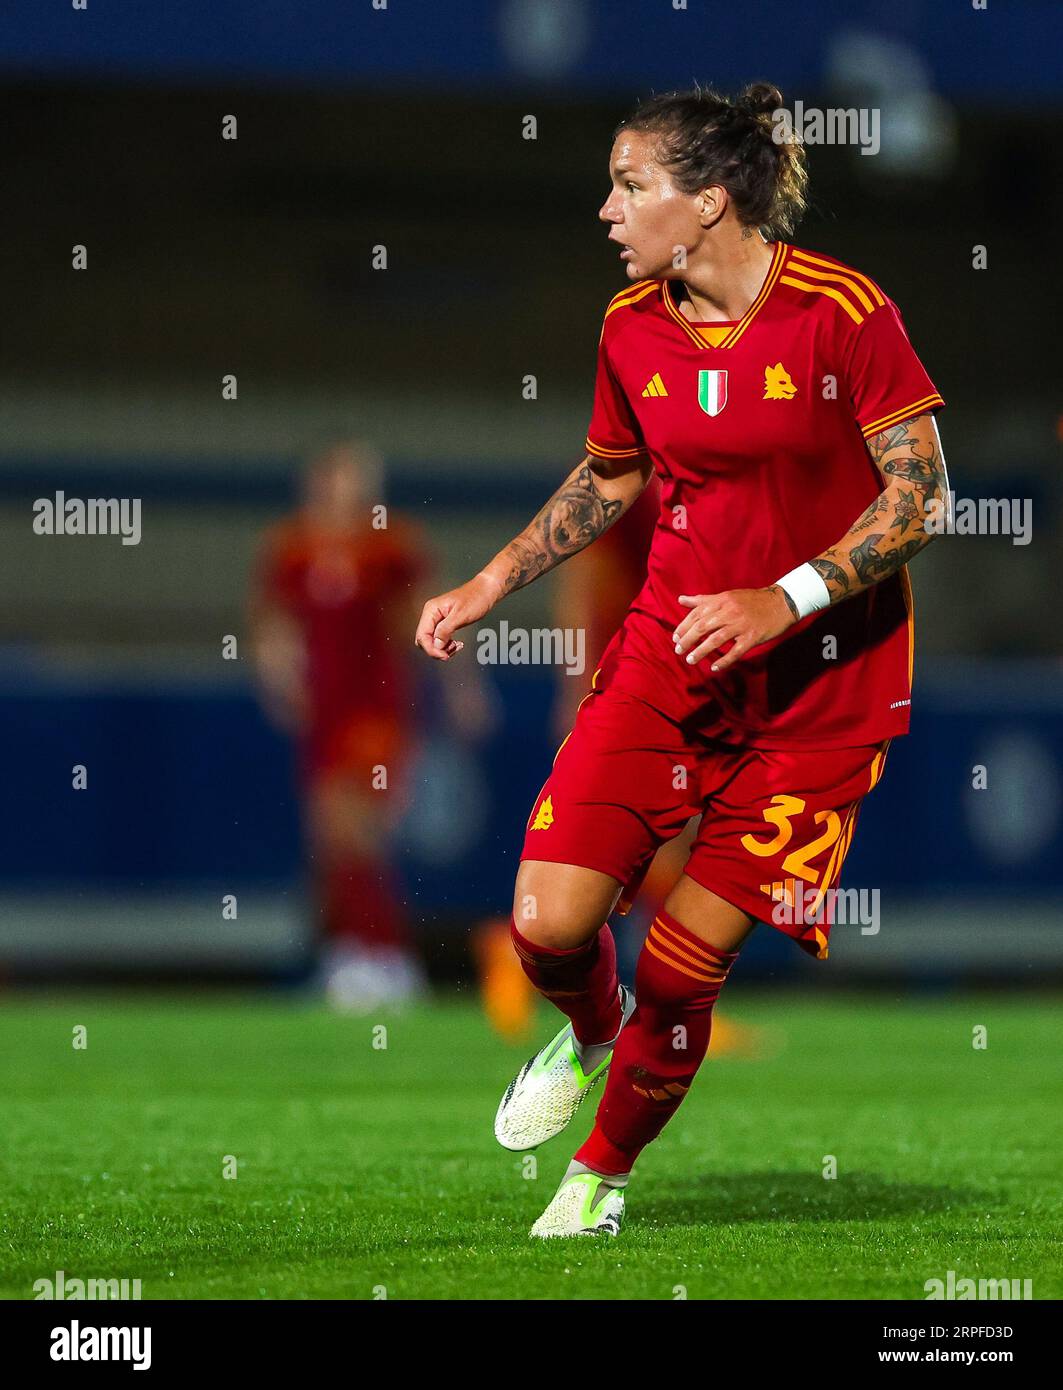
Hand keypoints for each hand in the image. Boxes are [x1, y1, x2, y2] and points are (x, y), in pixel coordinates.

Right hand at [414, 572, 501, 660]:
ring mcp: (437, 618)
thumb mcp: (460, 616)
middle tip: (451, 651)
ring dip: (442, 648)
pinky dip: (446, 644)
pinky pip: (439, 638)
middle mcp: (431, 614)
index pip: (422, 635)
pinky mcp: (444, 622)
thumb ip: (445, 630)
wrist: (485, 591)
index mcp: (431, 610)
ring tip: (456, 646)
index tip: (445, 656)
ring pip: (431, 641)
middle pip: (424, 640)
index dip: (431, 649)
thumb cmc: (475, 598)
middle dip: (436, 650)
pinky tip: (456, 644)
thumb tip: (436, 645)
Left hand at [672, 586, 797, 671]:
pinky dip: (724, 660)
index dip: (683, 627)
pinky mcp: (753, 637)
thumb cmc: (751, 601)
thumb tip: (680, 599)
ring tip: (690, 660)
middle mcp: (730, 612)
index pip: (697, 614)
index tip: (675, 638)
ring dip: (701, 651)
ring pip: (716, 640)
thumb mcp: (726, 596)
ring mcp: (742, 625)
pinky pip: (736, 651)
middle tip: (679, 650)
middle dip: (688, 640)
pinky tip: (714, 667)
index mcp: (722, 601)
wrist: (782, 603)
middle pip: (703, 627)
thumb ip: (703, 600)